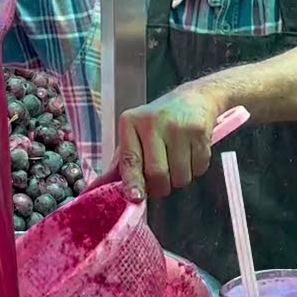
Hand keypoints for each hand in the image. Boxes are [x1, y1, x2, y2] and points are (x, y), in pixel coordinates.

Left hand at [114, 84, 227, 200]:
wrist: (194, 98)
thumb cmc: (158, 122)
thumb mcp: (134, 136)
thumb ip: (120, 164)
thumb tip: (96, 189)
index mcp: (130, 122)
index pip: (130, 159)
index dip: (133, 182)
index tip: (136, 197)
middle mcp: (153, 123)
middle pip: (157, 173)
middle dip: (160, 188)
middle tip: (161, 185)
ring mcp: (178, 127)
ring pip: (180, 176)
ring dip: (179, 180)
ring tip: (176, 163)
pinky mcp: (200, 132)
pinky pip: (199, 169)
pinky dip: (195, 170)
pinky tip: (191, 154)